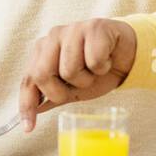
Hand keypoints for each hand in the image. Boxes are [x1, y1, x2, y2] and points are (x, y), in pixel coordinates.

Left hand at [18, 18, 136, 130]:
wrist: (129, 55)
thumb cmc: (97, 70)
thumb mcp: (73, 88)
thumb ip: (52, 97)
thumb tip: (32, 113)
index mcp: (42, 51)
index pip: (28, 80)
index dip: (26, 104)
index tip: (28, 127)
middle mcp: (52, 37)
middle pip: (42, 74)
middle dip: (60, 91)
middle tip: (77, 88)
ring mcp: (72, 30)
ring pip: (69, 70)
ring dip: (86, 79)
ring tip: (94, 71)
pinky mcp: (94, 27)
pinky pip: (94, 60)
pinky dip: (103, 67)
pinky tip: (107, 60)